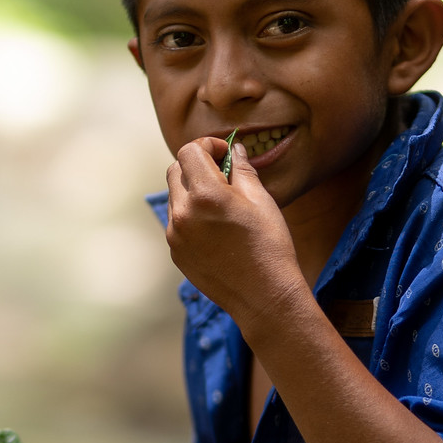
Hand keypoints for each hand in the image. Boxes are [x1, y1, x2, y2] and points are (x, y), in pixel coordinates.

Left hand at [165, 138, 300, 323]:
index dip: (206, 146)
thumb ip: (242, 169)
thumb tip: (233, 150)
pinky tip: (215, 228)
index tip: (222, 153)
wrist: (263, 296)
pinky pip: (176, 222)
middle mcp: (183, 213)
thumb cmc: (269, 246)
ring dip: (191, 191)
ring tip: (220, 204)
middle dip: (195, 165)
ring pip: (174, 197)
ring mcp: (175, 235)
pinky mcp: (176, 253)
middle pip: (175, 170)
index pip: (189, 151)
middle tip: (221, 174)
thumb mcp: (261, 200)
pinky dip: (190, 215)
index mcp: (205, 194)